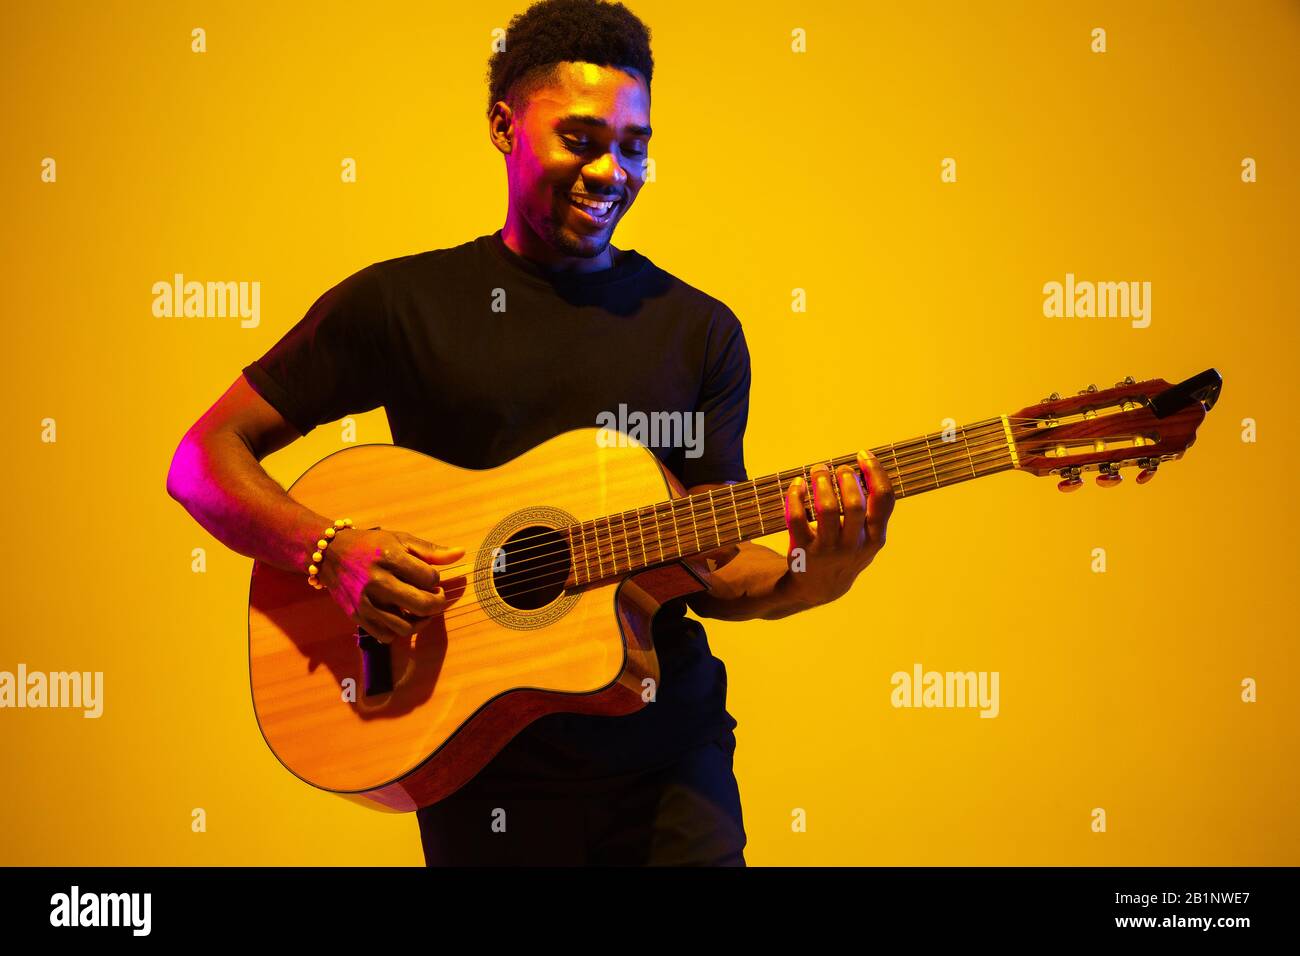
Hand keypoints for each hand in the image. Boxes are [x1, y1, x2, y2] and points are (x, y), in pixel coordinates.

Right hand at [319, 528, 464, 642]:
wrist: (330, 553)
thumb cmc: (372, 545)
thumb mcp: (401, 540)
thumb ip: (431, 551)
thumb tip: (461, 553)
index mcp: (391, 558)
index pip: (430, 578)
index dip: (436, 579)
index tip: (430, 577)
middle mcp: (377, 581)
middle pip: (422, 606)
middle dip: (437, 604)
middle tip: (436, 597)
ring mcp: (366, 602)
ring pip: (406, 627)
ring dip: (421, 621)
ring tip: (421, 610)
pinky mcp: (357, 616)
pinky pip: (387, 636)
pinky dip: (399, 630)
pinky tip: (401, 616)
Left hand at [780, 450, 894, 607]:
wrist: (820, 587)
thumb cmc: (847, 552)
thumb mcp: (868, 538)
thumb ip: (872, 511)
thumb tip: (867, 468)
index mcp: (874, 538)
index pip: (883, 500)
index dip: (875, 473)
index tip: (863, 455)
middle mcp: (853, 545)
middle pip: (854, 505)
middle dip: (846, 479)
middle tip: (838, 467)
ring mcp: (828, 550)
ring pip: (826, 510)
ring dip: (822, 484)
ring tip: (818, 470)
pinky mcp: (803, 551)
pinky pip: (797, 519)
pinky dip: (796, 497)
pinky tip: (797, 485)